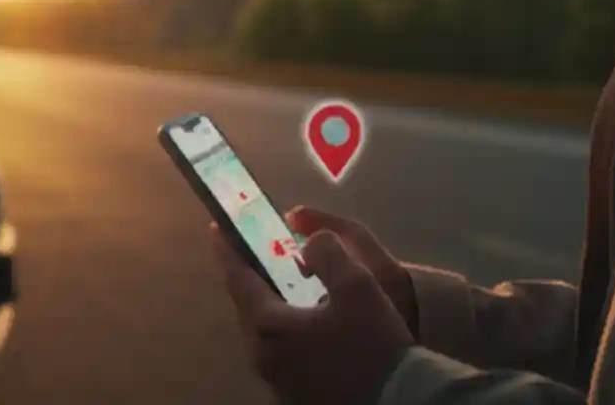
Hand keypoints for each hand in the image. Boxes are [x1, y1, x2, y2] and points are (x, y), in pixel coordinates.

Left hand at [210, 224, 414, 404]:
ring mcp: (276, 381)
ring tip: (280, 284)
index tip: (218, 228)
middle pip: (247, 308)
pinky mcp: (293, 395)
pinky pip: (279, 353)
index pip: (238, 279)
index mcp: (270, 326)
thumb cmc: (374, 342)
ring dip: (268, 305)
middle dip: (249, 278)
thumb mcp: (357, 284)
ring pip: (264, 334)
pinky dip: (284, 330)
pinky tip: (304, 323)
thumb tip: (310, 243)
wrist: (396, 401)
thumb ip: (327, 252)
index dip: (228, 249)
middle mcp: (263, 356)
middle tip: (254, 253)